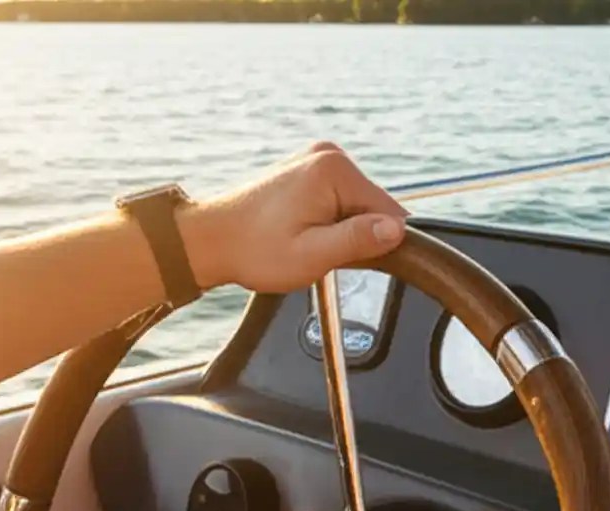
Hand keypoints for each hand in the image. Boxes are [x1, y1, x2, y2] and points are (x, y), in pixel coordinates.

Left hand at [183, 142, 407, 292]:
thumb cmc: (255, 251)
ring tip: (305, 240)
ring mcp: (318, 158)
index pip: (388, 212)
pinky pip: (340, 199)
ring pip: (357, 205)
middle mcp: (330, 154)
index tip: (344, 259)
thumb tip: (399, 230)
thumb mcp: (311, 255)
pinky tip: (302, 229)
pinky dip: (330, 220)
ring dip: (342, 229)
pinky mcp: (310, 168)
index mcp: (334, 170)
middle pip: (373, 206)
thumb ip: (357, 240)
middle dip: (356, 235)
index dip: (376, 244)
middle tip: (318, 251)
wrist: (210, 239)